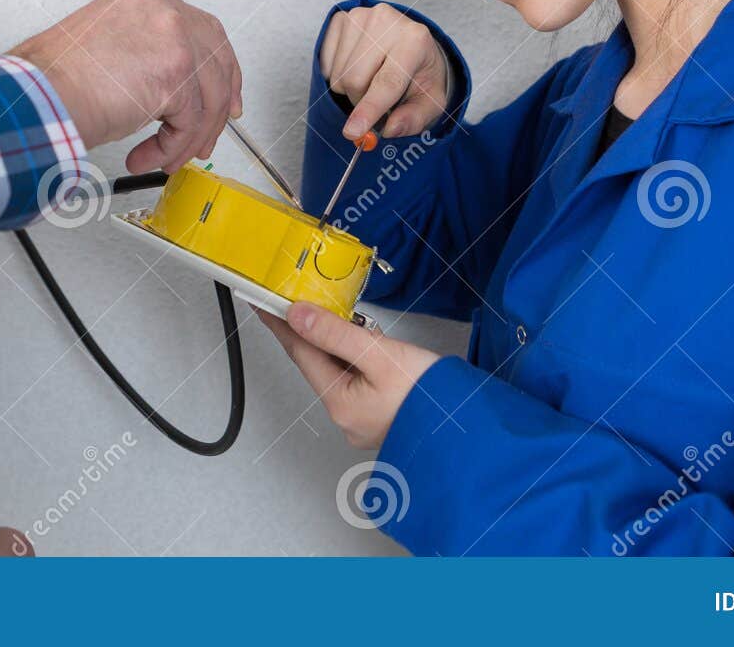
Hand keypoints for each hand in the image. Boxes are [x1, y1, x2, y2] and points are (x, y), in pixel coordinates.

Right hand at [10, 0, 242, 173]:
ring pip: (207, 96)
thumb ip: (147, 55)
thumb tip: (171, 91)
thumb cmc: (53, 77)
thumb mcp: (109, 45)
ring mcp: (173, 36)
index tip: (223, 94)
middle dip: (219, 103)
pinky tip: (152, 157)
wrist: (36, 93)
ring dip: (190, 136)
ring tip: (166, 158)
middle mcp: (164, 7)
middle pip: (217, 59)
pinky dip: (174, 146)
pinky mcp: (175, 72)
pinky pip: (190, 121)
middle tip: (211, 133)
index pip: (203, 29)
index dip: (218, 68)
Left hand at [258, 303, 441, 448]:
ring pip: (339, 372)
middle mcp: (347, 417)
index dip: (280, 324)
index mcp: (340, 403)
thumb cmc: (431, 397)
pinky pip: (358, 382)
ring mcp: (364, 421)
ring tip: (337, 319)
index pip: (300, 353)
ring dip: (336, 345)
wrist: (471, 433)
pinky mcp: (382, 417)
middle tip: (295, 300)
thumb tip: (298, 316)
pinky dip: (356, 360)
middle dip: (309, 332)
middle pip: (318, 364)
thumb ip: (337, 334)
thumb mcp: (380, 356)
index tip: (262, 302)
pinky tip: (365, 346)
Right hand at [320, 4, 449, 139]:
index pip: (387, 81)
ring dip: (350, 89)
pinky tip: (357, 65)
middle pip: (355, 80)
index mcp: (415, 40)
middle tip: (378, 100)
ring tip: (370, 79)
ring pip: (339, 74)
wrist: (411, 44)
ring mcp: (360, 16)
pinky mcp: (341, 18)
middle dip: (361, 101)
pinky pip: (326, 63)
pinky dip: (338, 74)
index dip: (369, 109)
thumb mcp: (431, 102)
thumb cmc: (420, 74)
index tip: (352, 131)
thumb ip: (414, 119)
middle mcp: (386, 21)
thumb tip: (390, 129)